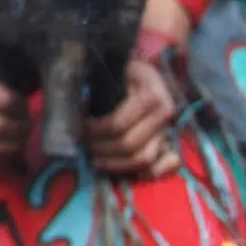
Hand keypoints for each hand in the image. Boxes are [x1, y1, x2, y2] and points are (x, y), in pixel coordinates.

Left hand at [84, 60, 179, 178]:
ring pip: (142, 160)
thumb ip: (100, 90)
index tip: (79, 128)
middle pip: (129, 145)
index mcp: (151, 96)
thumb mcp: (113, 71)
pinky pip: (159, 168)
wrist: (147, 73)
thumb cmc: (126, 71)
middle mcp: (164, 116)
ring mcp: (168, 132)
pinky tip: (121, 172)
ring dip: (115, 164)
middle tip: (84, 146)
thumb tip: (76, 114)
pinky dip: (140, 174)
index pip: (118, 124)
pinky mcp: (168, 144)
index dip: (95, 130)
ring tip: (95, 160)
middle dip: (102, 148)